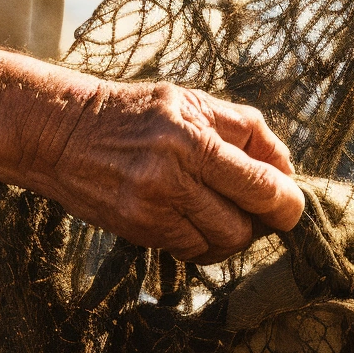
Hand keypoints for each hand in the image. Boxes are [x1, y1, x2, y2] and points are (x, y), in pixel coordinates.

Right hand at [19, 77, 304, 263]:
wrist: (62, 133)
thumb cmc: (135, 112)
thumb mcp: (191, 101)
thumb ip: (244, 128)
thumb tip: (285, 166)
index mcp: (192, 135)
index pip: (260, 184)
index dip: (287, 202)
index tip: (291, 203)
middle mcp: (172, 174)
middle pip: (244, 224)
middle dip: (260, 221)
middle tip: (257, 209)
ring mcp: (152, 206)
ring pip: (220, 243)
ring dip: (231, 234)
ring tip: (222, 212)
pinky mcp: (137, 229)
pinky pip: (191, 251)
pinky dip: (202, 242)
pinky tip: (193, 220)